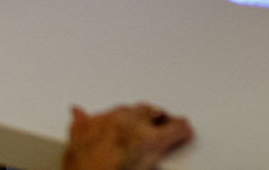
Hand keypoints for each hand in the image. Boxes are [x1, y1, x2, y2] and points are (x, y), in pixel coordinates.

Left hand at [62, 103, 192, 169]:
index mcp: (147, 140)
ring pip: (126, 110)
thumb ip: (155, 157)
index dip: (182, 130)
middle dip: (157, 119)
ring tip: (133, 129)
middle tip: (160, 127)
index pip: (176, 127)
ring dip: (132, 118)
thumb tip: (158, 156)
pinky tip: (105, 125)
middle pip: (151, 112)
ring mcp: (105, 121)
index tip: (184, 130)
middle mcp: (128, 124)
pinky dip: (105, 122)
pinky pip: (99, 116)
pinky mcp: (85, 125)